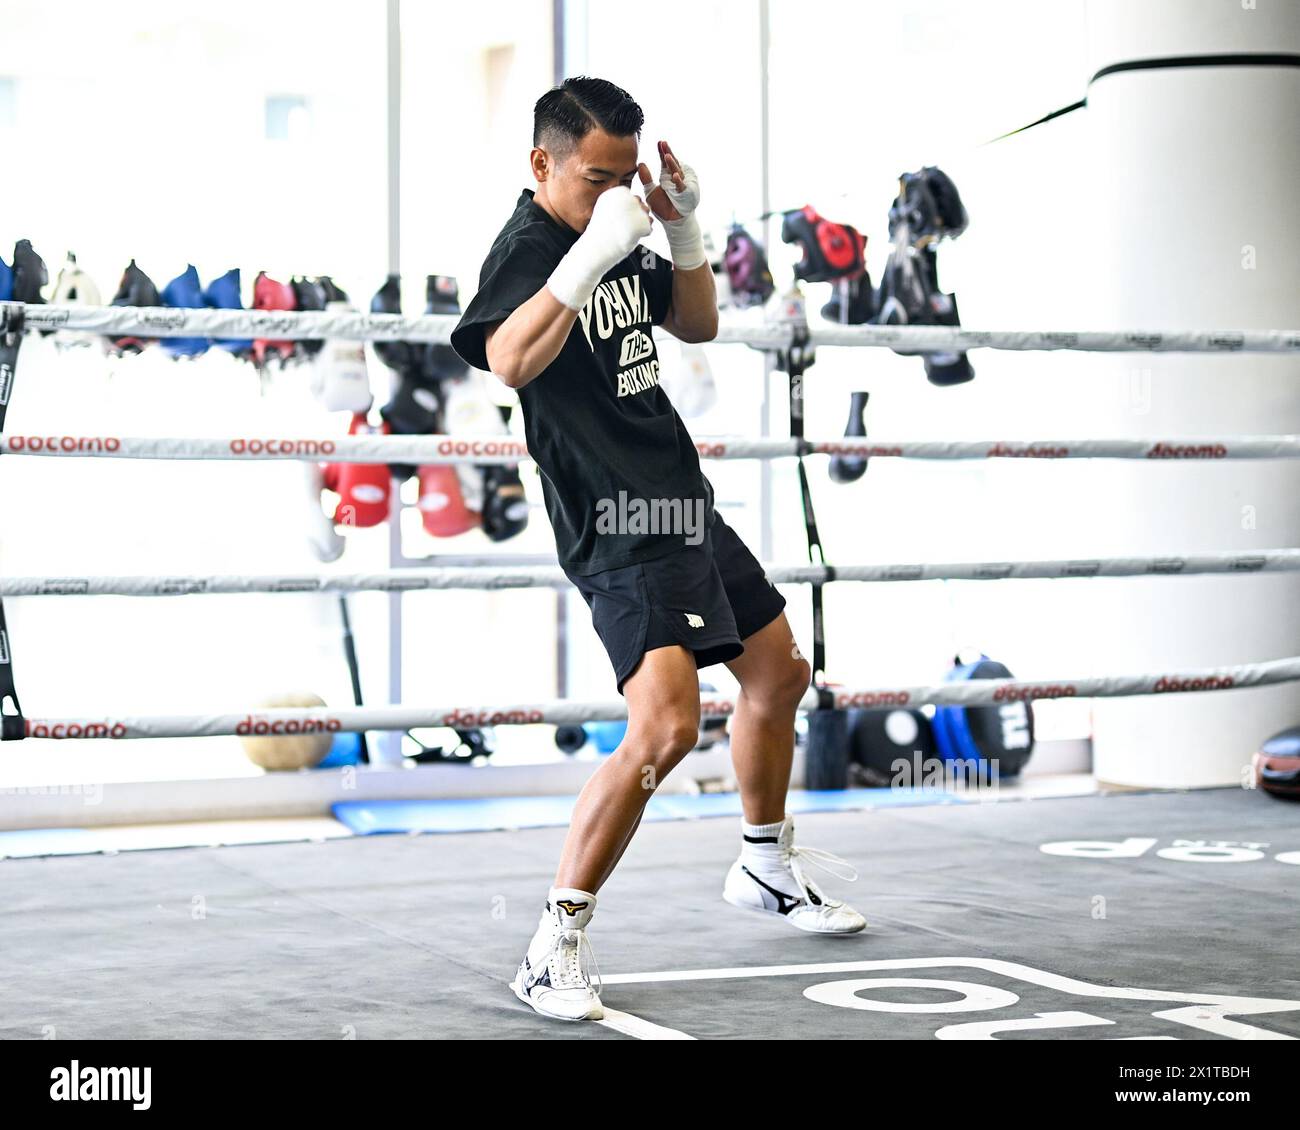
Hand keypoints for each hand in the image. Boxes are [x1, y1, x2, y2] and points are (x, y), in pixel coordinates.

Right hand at [548, 186, 652, 310]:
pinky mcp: (642, 223)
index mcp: (618, 191)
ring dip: (639, 226)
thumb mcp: (608, 210)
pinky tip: (628, 238)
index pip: (632, 198)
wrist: (595, 248)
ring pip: (647, 217)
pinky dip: (641, 237)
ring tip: (624, 233)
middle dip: (636, 218)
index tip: (615, 221)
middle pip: (641, 206)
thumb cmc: (600, 232)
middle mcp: (628, 196)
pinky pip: (649, 229)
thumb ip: (624, 205)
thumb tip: (646, 206)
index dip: (626, 213)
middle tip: (621, 229)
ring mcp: (636, 209)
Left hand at [638, 140, 699, 223]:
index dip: (662, 152)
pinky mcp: (686, 194)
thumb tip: (640, 163)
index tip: (659, 142)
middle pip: (672, 162)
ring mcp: (681, 184)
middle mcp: (675, 178)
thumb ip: (646, 178)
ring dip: (672, 163)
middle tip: (663, 143)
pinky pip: (682, 186)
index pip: (664, 161)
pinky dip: (678, 181)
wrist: (671, 221)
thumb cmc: (663, 207)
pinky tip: (674, 176)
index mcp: (667, 175)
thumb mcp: (650, 191)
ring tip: (666, 155)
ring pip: (677, 171)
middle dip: (668, 152)